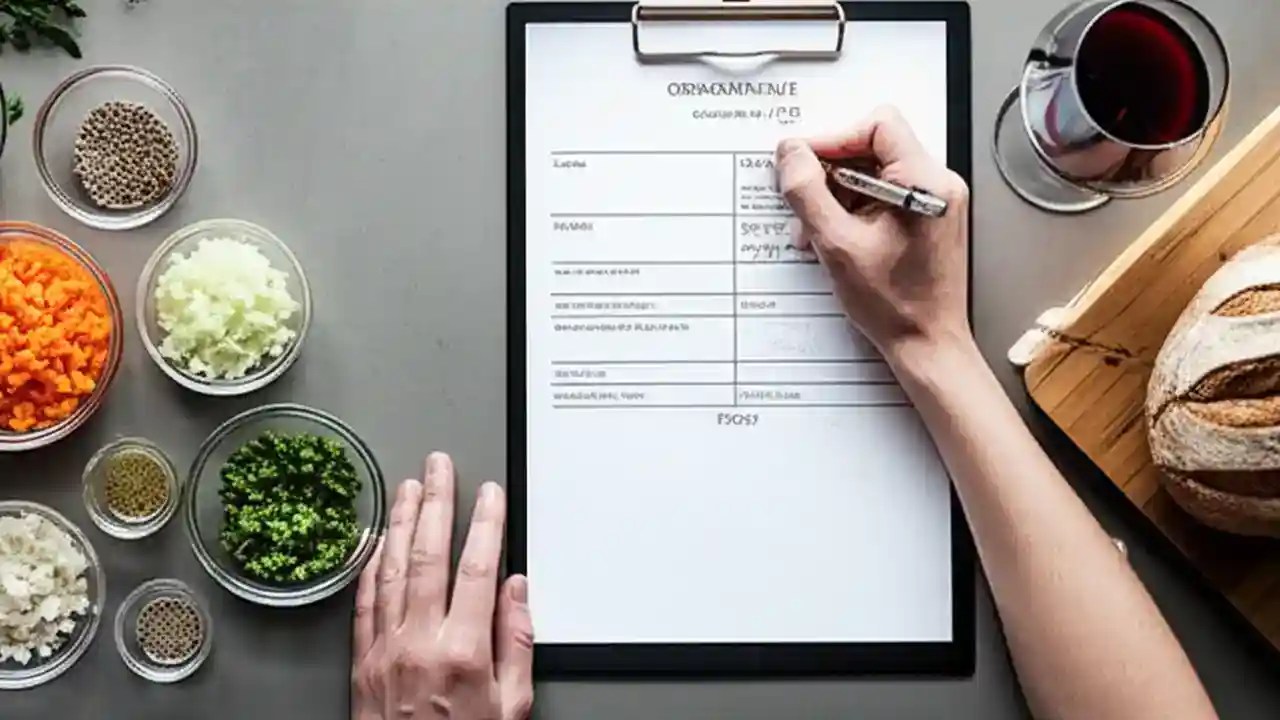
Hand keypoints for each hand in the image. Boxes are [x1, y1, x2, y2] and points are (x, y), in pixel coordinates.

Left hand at [351, 454, 533, 719]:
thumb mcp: (512, 708)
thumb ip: (517, 644)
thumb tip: (518, 592)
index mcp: (463, 651)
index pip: (477, 568)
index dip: (486, 523)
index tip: (490, 493)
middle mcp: (418, 642)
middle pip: (428, 554)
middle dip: (437, 502)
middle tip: (440, 466)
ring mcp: (384, 650)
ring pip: (391, 569)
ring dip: (399, 522)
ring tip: (408, 487)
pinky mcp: (361, 663)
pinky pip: (363, 602)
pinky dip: (369, 566)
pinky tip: (375, 543)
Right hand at [775, 105, 971, 367]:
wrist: (927, 345)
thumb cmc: (896, 305)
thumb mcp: (837, 245)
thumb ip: (808, 192)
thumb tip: (790, 154)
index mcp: (925, 182)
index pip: (877, 126)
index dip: (833, 139)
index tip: (803, 163)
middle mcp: (937, 185)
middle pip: (873, 148)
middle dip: (830, 174)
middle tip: (803, 202)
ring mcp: (933, 202)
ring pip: (873, 175)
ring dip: (836, 197)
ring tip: (815, 231)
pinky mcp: (925, 219)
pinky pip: (882, 197)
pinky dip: (852, 212)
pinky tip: (834, 239)